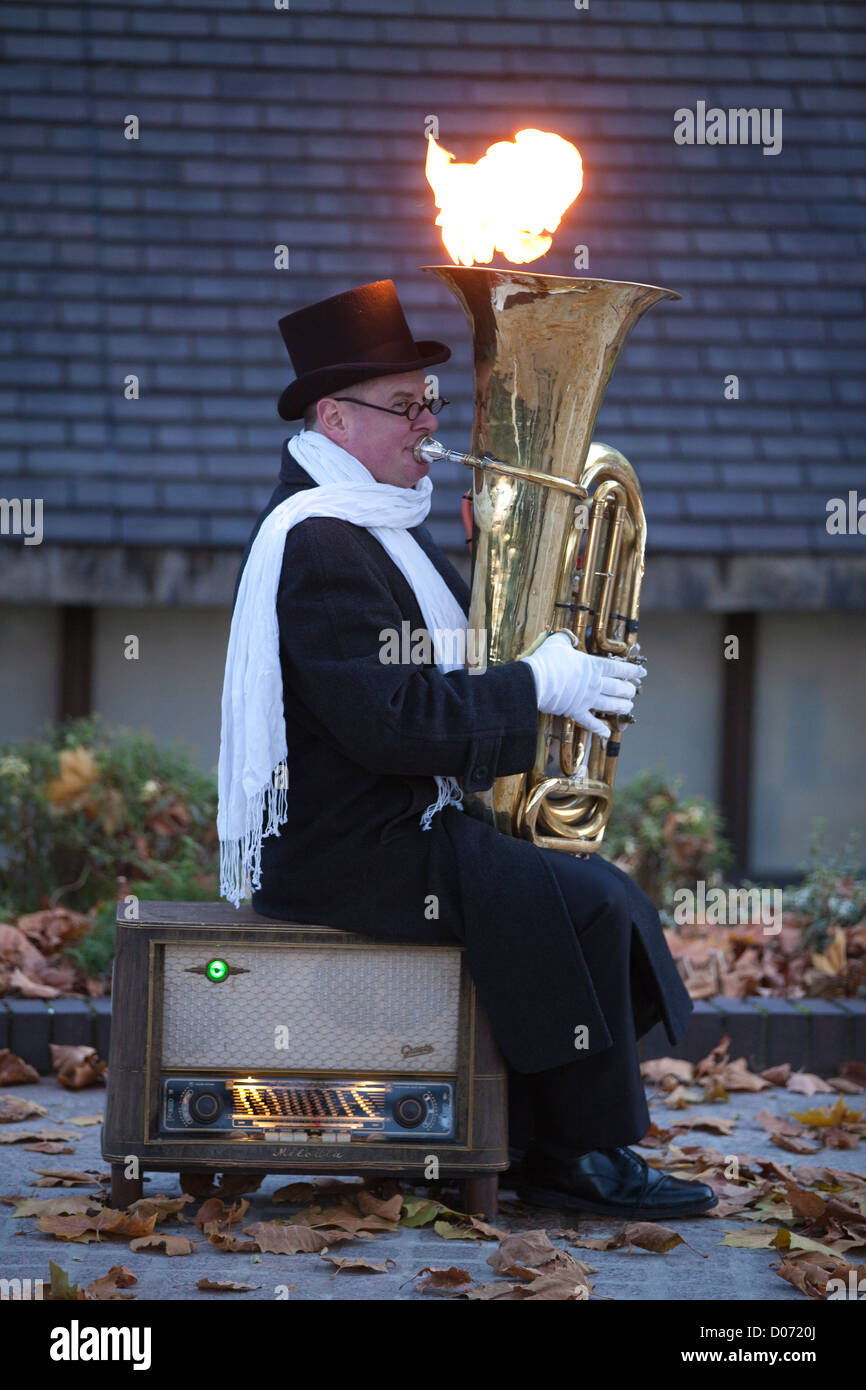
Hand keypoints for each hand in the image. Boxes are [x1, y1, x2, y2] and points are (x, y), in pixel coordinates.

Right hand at [520, 632, 645, 739]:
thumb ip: (567, 639)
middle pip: (618, 688)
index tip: (642, 673)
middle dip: (629, 690)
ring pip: (610, 705)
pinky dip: (599, 729)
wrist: (534, 680)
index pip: (619, 669)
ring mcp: (586, 699)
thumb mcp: (558, 642)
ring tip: (629, 707)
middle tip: (633, 691)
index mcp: (593, 666)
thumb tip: (568, 636)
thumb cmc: (547, 660)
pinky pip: (591, 723)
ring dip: (622, 706)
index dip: (633, 671)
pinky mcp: (575, 712)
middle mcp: (594, 684)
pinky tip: (607, 733)